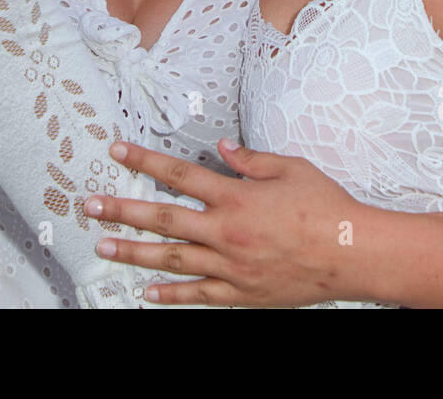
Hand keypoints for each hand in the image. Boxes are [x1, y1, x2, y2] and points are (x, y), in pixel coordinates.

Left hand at [86, 138, 368, 306]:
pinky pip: (199, 294)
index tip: (117, 151)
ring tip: (103, 248)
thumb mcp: (290, 169)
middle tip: (91, 205)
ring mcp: (231, 265)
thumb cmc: (326, 206)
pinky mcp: (241, 292)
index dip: (145, 160)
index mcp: (236, 196)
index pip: (179, 174)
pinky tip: (146, 293)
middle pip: (163, 218)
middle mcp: (226, 231)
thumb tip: (223, 147)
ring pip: (172, 258)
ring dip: (134, 253)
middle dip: (123, 210)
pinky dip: (171, 295)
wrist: (352, 253)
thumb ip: (251, 160)